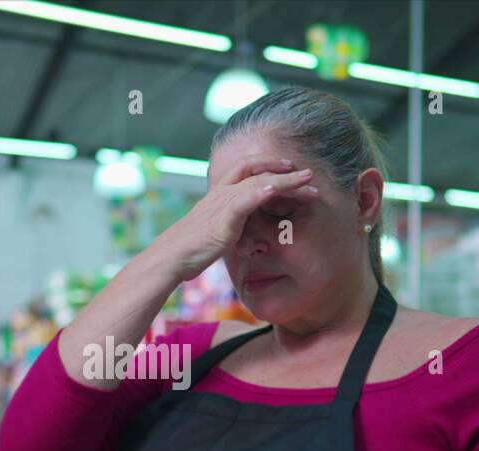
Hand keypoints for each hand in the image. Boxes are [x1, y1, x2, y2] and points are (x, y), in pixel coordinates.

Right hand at [148, 156, 321, 282]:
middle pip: (255, 168)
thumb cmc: (190, 249)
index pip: (246, 169)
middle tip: (308, 173)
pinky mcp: (223, 218)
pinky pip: (245, 199)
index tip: (289, 168)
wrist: (170, 258)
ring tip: (308, 181)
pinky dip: (263, 191)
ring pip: (257, 181)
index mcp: (219, 194)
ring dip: (285, 180)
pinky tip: (278, 187)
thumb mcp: (214, 231)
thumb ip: (229, 223)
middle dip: (283, 167)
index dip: (268, 164)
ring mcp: (222, 203)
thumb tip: (241, 229)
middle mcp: (221, 193)